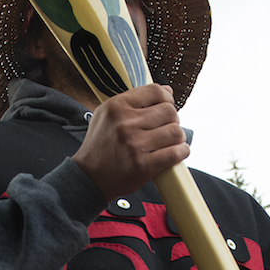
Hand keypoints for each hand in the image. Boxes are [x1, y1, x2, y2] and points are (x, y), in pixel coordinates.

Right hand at [72, 84, 188, 199]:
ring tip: (171, 141)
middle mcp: (126, 123)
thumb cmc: (99, 146)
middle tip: (167, 128)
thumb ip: (134, 100)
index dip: (167, 99)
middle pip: (169, 112)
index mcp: (117, 106)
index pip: (155, 91)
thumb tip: (167, 91)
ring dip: (178, 137)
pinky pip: (175, 153)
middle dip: (173, 120)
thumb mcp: (106, 114)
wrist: (89, 177)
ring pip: (176, 132)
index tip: (166, 107)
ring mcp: (135, 145)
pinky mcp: (143, 165)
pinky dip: (181, 152)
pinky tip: (177, 152)